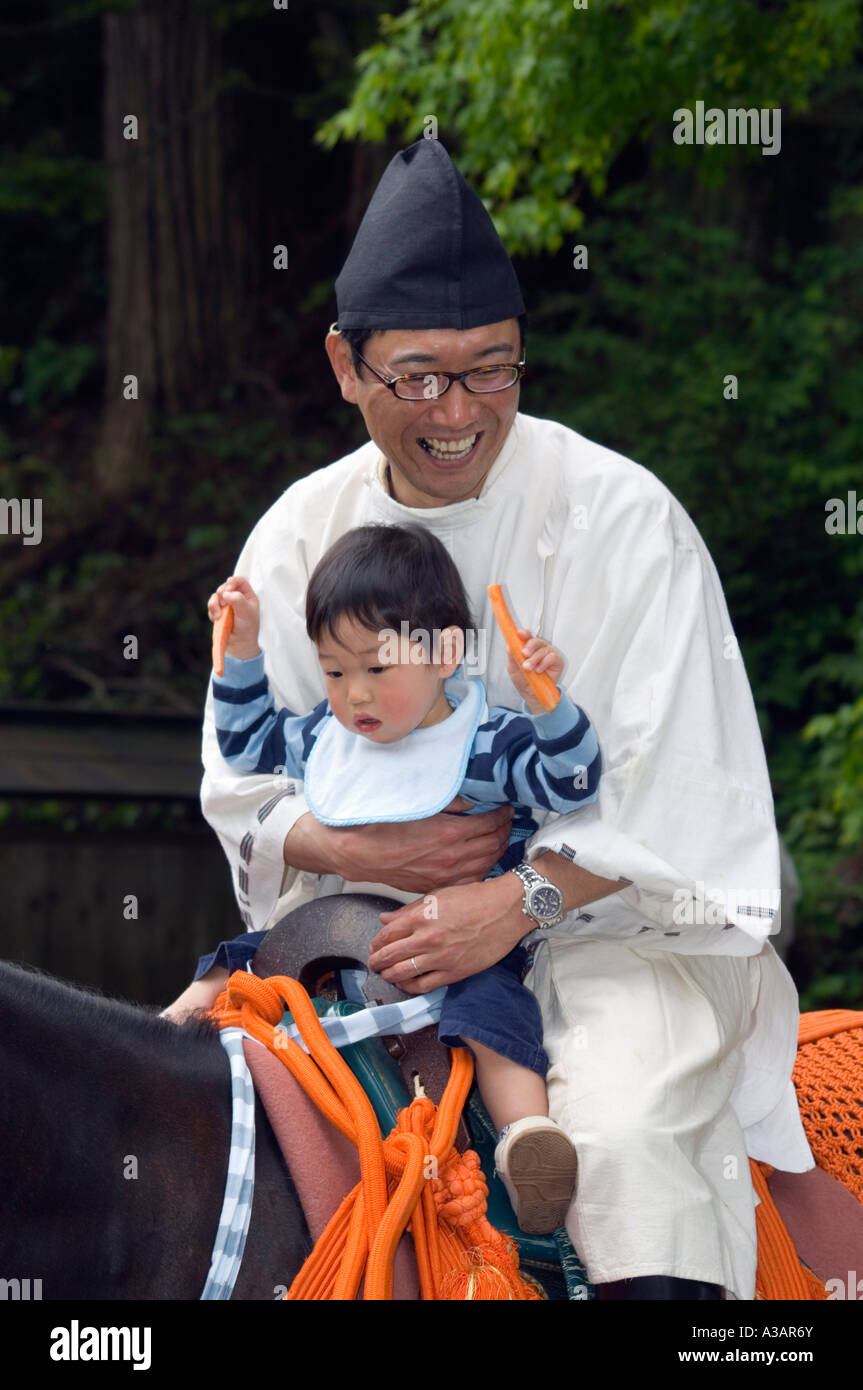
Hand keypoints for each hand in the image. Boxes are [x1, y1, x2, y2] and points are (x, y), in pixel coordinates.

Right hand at [208, 575, 259, 659]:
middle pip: (225, 586)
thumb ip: (238, 600)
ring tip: (218, 614)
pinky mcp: (218, 611)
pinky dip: (212, 610)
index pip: (240, 581)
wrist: (238, 645)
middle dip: (222, 593)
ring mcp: (227, 604)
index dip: (233, 581)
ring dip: (215, 603)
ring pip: (216, 595)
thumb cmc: (247, 628)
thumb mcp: (246, 613)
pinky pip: (211, 605)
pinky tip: (216, 618)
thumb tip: (226, 594)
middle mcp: (237, 598)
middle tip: (224, 604)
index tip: (229, 587)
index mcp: (248, 596)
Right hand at [284, 795, 514, 891]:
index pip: (491, 823)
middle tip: (508, 819)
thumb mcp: (416, 803)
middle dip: (504, 830)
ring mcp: (445, 875)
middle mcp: (452, 858)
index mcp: (449, 833)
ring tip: (501, 837)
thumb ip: (449, 801)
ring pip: (486, 863)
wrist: (355, 853)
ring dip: (498, 849)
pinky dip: (483, 868)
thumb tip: (473, 799)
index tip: (507, 806)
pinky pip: (470, 879)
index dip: (503, 813)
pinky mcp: (436, 886)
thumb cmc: (380, 824)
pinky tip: (485, 860)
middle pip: (493, 844)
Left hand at [368, 874, 525, 992]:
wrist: (506, 910)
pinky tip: (405, 985)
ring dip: (389, 976)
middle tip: (374, 963)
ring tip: (386, 974)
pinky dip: (409, 987)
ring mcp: (440, 957)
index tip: (374, 947)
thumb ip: (409, 910)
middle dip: (376, 961)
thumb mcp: (438, 896)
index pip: (387, 934)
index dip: (376, 943)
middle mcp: (427, 937)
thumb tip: (385, 919)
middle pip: (389, 955)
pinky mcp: (454, 972)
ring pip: (402, 973)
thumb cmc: (475, 899)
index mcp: (421, 915)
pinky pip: (423, 986)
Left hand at [506, 627, 563, 713]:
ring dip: (534, 659)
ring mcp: (548, 653)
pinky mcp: (557, 660)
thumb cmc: (523, 679)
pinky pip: (552, 657)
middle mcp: (539, 648)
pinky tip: (539, 670)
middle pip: (535, 641)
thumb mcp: (513, 668)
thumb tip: (510, 646)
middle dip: (529, 646)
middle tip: (524, 654)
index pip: (526, 636)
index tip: (519, 634)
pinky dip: (544, 663)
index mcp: (528, 646)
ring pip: (543, 650)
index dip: (524, 633)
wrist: (531, 693)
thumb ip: (512, 656)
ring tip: (528, 668)